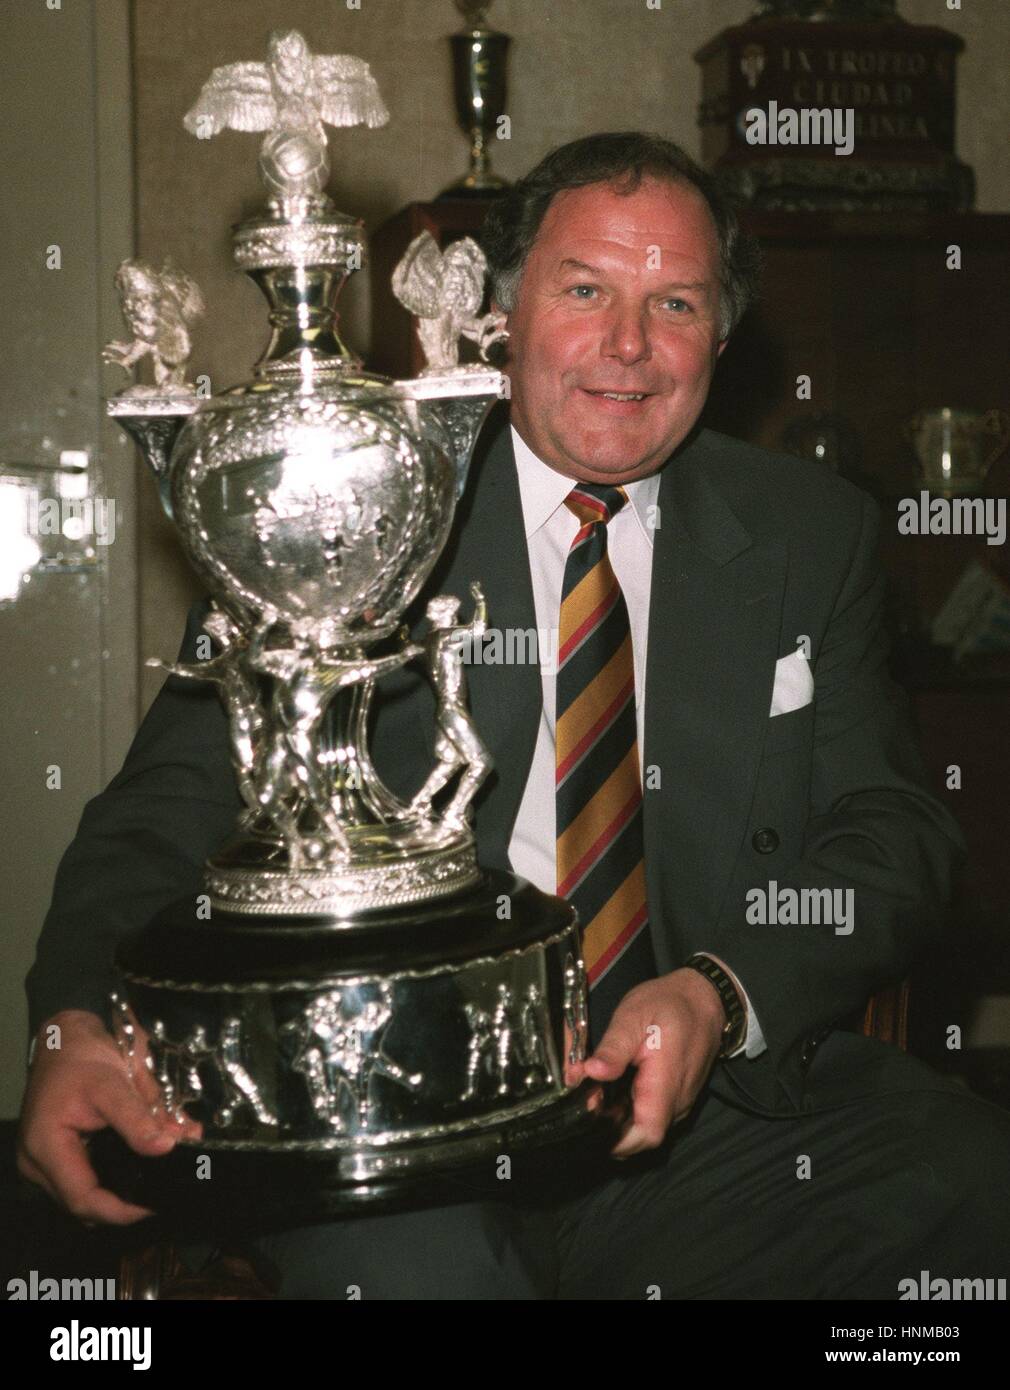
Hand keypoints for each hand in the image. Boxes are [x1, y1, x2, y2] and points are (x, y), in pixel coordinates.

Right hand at [16, 1009, 201, 1225]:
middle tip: (162, 1193)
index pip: (82, 1198)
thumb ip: (140, 1117)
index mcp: (45, 1146)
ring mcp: (43, 1162)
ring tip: (154, 1182)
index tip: (154, 1206)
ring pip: (84, 1193)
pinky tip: (137, 1169)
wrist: (64, 1038)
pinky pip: (83, 1178)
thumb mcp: (113, 1082)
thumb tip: (168, 1147)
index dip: (120, 1210)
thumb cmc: (82, 1056)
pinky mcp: (54, 1157)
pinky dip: (111, 1178)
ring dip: (118, 1192)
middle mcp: (37, 1163)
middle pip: (83, 1202)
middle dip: (124, 1202)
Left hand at [567, 970, 725, 1157]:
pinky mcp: (678, 1096)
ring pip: (648, 1127)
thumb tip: (591, 1072)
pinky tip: (615, 1091)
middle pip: (643, 1137)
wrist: (705, 999)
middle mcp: (677, 1102)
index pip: (646, 1135)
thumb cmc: (669, 1005)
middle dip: (612, 1131)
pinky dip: (632, 1111)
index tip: (591, 1125)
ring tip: (597, 1097)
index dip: (617, 1140)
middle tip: (588, 1106)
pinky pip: (654, 1114)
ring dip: (621, 1122)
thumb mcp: (634, 1016)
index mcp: (666, 1084)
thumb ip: (613, 1048)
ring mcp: (680, 1101)